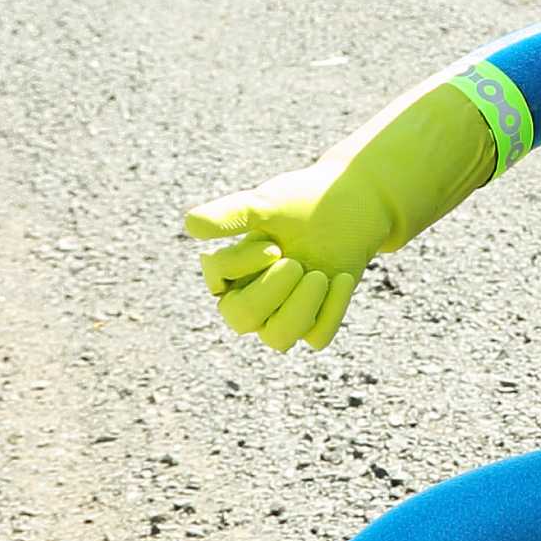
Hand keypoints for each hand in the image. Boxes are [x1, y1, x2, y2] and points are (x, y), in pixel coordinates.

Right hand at [184, 166, 384, 352]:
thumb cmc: (301, 202)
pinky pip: (318, 336)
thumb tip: (190, 224)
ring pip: (279, 338)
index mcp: (229, 271)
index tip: (274, 246)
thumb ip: (231, 215)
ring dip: (300, 308)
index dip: (243, 268)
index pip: (218, 283)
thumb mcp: (268, 203)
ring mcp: (283, 314)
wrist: (350, 205)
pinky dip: (332, 308)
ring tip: (320, 275)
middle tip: (296, 264)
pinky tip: (344, 278)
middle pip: (242, 319)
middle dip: (270, 293)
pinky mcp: (316, 322)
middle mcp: (250, 298)